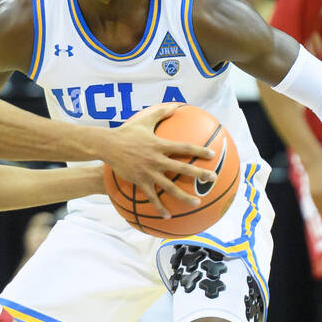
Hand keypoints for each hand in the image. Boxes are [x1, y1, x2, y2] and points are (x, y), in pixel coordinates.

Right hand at [103, 103, 215, 217]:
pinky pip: (152, 197)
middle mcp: (157, 159)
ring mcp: (148, 172)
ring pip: (170, 186)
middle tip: (213, 178)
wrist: (108, 146)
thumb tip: (175, 105)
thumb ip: (161, 113)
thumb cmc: (126, 132)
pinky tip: (168, 216)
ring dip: (184, 196)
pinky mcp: (140, 181)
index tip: (212, 155)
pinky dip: (160, 207)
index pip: (184, 147)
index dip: (199, 151)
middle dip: (199, 173)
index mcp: (160, 145)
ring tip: (197, 203)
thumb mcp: (144, 120)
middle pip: (182, 168)